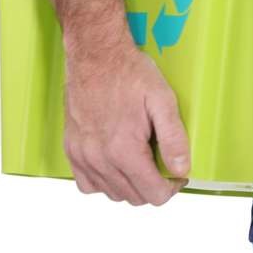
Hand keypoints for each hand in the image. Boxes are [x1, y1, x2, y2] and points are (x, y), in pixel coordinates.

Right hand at [62, 43, 189, 204]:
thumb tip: (181, 169)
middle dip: (153, 186)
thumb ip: (174, 138)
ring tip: (142, 161)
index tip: (177, 173)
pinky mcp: (71, 150)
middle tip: (163, 165)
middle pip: (134, 197)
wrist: (95, 56)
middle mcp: (100, 159)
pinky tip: (116, 165)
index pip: (153, 194)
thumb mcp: (162, 100)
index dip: (172, 187)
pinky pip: (87, 184)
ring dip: (131, 185)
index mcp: (124, 150)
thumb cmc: (129, 73)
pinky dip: (104, 182)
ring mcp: (82, 156)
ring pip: (111, 194)